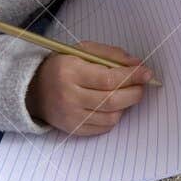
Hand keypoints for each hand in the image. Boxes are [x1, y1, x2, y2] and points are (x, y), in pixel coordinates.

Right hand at [25, 42, 151, 134]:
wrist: (33, 90)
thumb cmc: (61, 66)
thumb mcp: (81, 50)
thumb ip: (110, 54)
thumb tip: (136, 64)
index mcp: (70, 72)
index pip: (109, 79)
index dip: (132, 77)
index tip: (147, 73)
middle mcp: (69, 96)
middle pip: (112, 100)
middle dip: (134, 93)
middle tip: (142, 86)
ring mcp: (71, 116)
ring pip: (111, 116)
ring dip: (125, 106)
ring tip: (125, 94)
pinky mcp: (73, 129)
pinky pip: (103, 128)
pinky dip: (114, 117)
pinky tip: (112, 106)